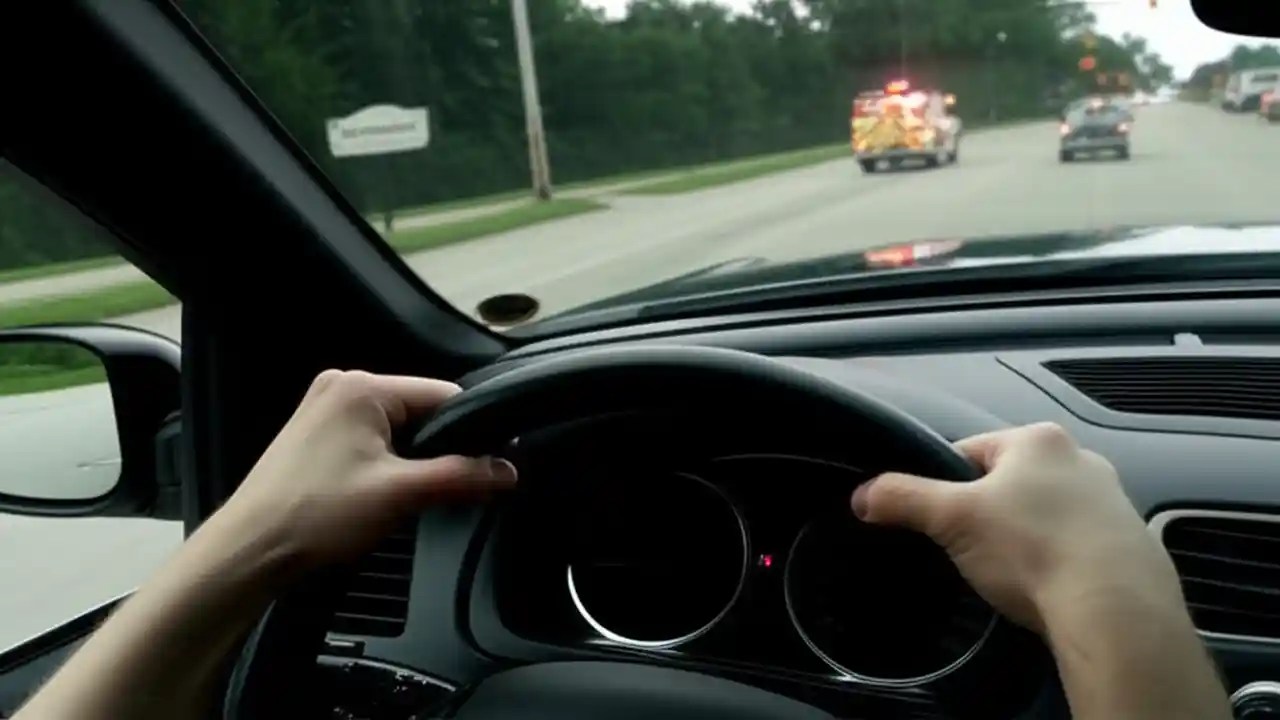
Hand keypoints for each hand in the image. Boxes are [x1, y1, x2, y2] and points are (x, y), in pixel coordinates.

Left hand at [217, 370, 516, 570]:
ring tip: (401, 496)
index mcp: (362, 386)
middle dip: (436, 450)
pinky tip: (377, 495)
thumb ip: (461, 476)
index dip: (472, 432)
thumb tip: (508, 470)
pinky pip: (371, 440)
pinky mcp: (315, 435)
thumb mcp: (400, 494)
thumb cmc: (313, 515)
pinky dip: (385, 464)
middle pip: (421, 412)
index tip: (487, 466)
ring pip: (397, 430)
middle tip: (437, 490)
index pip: (444, 396)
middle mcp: (342, 386)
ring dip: (410, 461)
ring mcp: (324, 409)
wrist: (249, 552)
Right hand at [851, 422, 1181, 632]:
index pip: (970, 450)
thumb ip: (902, 499)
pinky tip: (1048, 586)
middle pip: (1010, 482)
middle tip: (971, 548)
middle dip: (989, 512)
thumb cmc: (1032, 549)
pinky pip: (1080, 544)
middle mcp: (1082, 458)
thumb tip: (862, 495)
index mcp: (1038, 439)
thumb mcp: (951, 520)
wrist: (1114, 609)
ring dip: (1026, 535)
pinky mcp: (1133, 542)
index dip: (944, 484)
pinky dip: (1060, 560)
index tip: (937, 520)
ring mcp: (1114, 500)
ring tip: (1011, 572)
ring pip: (1047, 512)